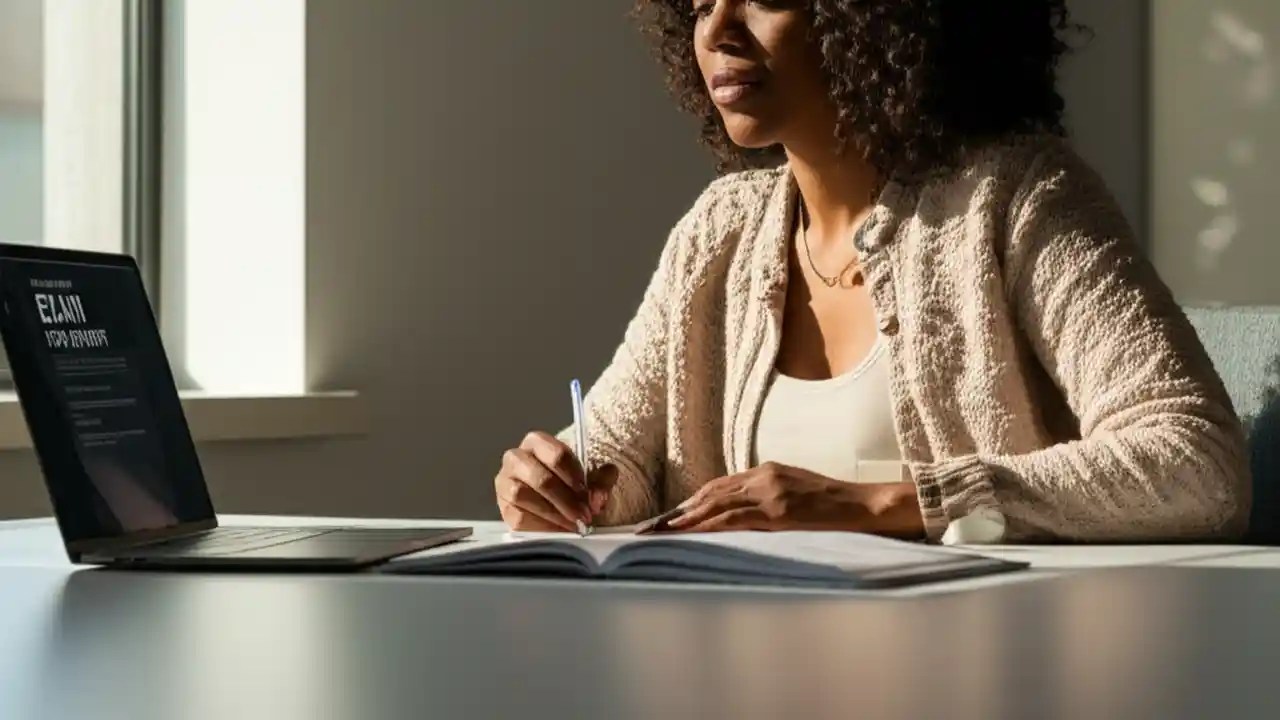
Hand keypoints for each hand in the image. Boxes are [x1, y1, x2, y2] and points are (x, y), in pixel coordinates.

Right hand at [494, 431, 617, 531]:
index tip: (590, 494)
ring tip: (573, 524)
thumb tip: (597, 499)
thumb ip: (601, 481)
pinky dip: (542, 527)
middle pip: (540, 478)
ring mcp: (505, 483)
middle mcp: (516, 458)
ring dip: (553, 514)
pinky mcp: (503, 508)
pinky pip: (518, 518)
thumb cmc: (571, 480)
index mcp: (537, 442)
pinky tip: (559, 531)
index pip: (557, 455)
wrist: (555, 497)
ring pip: (523, 496)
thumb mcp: (591, 475)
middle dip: (566, 500)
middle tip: (584, 515)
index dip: (576, 477)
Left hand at [656, 462, 923, 535]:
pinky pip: (733, 518)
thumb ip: (770, 496)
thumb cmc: (836, 504)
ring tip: (661, 532)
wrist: (866, 505)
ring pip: (716, 503)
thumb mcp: (797, 492)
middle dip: (680, 510)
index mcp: (768, 470)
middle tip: (653, 527)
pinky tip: (689, 531)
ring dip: (685, 519)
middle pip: (711, 492)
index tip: (672, 515)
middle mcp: (764, 475)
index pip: (721, 485)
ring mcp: (770, 492)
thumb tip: (744, 515)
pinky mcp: (777, 511)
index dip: (694, 501)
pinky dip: (707, 524)